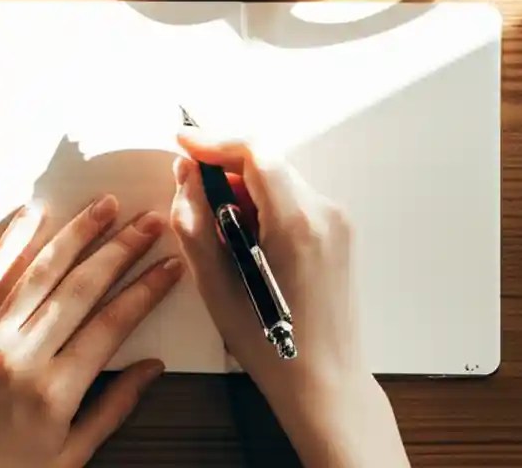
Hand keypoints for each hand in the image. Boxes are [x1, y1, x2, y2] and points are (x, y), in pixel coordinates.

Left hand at [0, 196, 182, 467]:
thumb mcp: (70, 456)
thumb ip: (113, 408)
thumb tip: (152, 368)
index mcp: (54, 392)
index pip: (113, 324)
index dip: (147, 289)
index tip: (170, 266)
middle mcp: (20, 356)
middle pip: (82, 287)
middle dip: (122, 248)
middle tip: (150, 221)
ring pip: (40, 271)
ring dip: (77, 233)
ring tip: (105, 205)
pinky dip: (13, 241)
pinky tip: (34, 215)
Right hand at [170, 130, 409, 466]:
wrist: (326, 381)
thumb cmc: (271, 345)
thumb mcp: (215, 285)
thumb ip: (194, 222)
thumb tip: (185, 176)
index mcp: (297, 222)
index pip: (255, 151)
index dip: (214, 139)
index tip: (182, 142)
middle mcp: (325, 212)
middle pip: (266, 163)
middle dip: (224, 169)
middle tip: (191, 194)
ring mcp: (337, 221)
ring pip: (278, 181)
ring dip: (243, 191)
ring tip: (219, 232)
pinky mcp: (339, 233)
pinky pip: (293, 201)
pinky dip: (264, 207)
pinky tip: (247, 243)